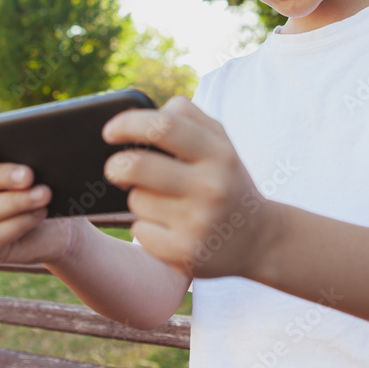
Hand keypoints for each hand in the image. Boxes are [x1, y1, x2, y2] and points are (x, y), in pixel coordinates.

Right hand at [0, 132, 79, 265]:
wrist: (58, 227)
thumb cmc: (42, 187)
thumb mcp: (35, 165)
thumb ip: (22, 148)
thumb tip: (25, 136)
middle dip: (0, 175)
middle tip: (29, 174)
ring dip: (17, 201)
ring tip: (44, 194)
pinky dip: (20, 222)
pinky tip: (40, 212)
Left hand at [102, 96, 270, 278]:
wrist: (260, 239)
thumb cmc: (227, 180)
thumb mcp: (220, 142)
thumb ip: (186, 117)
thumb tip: (138, 113)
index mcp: (219, 153)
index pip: (164, 126)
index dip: (128, 123)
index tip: (109, 131)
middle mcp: (211, 187)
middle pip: (137, 166)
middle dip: (116, 166)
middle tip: (115, 168)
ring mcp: (199, 223)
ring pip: (136, 200)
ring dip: (138, 199)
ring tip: (162, 203)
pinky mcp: (186, 254)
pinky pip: (140, 231)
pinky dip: (146, 227)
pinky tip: (168, 228)